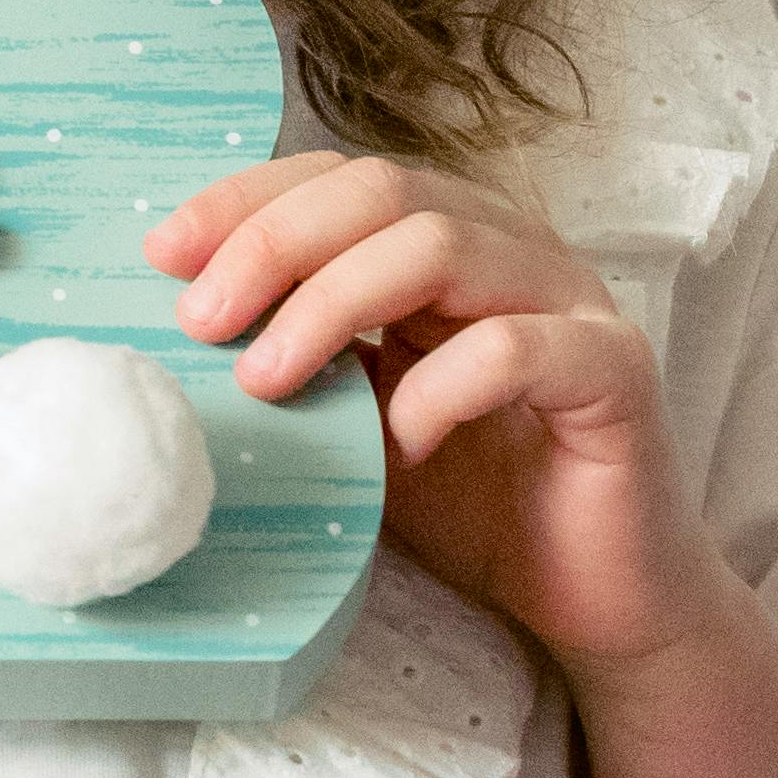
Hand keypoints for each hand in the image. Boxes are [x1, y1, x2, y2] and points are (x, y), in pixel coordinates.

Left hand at [147, 151, 725, 684]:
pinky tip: (397, 443)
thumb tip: (181, 320)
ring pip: (442, 246)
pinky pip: (516, 347)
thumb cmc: (473, 501)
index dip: (248, 200)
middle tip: (201, 320)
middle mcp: (514, 248)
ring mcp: (572, 302)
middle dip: (275, 243)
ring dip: (332, 303)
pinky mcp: (616, 370)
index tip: (161, 255)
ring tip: (265, 377)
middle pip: (384, 190)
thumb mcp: (358, 417)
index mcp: (451, 239)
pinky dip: (437, 387)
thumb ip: (300, 356)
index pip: (340, 177)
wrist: (592, 600)